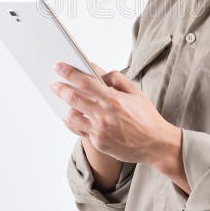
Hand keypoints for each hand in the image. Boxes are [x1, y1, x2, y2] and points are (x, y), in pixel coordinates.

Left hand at [50, 60, 179, 168]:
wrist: (155, 144)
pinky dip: (73, 122)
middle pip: (73, 98)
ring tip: (64, 101)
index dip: (69, 72)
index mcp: (114, 99)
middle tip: (54, 83)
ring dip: (66, 107)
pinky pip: (79, 131)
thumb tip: (98, 70)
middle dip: (60, 88)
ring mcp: (99, 131)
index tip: (59, 66)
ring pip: (72, 117)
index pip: (85, 82)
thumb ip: (116, 79)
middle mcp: (104, 115)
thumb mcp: (135, 92)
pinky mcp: (98, 143)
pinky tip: (72, 116)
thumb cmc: (147, 117)